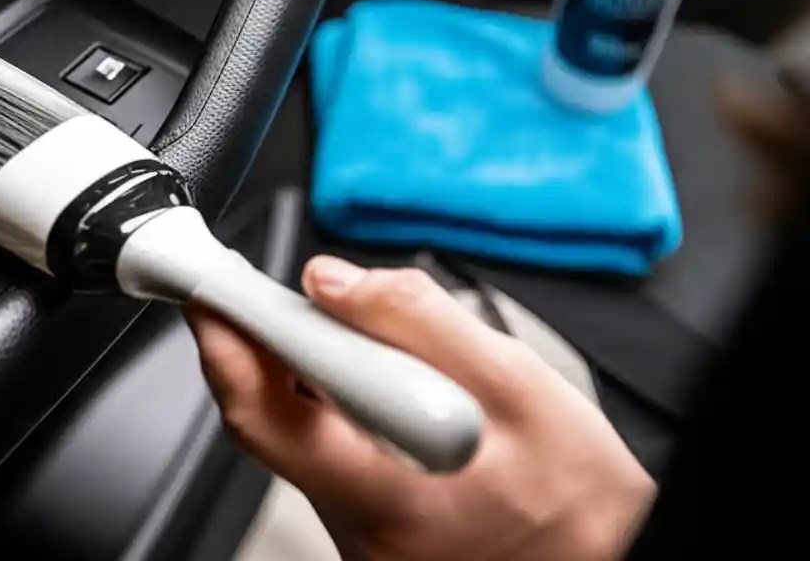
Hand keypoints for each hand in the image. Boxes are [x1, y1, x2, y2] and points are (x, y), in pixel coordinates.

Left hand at [186, 256, 654, 560]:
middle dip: (261, 345)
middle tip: (269, 290)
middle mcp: (355, 527)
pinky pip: (325, 455)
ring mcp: (357, 535)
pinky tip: (369, 376)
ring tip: (341, 328)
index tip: (207, 286)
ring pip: (299, 436)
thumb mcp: (521, 388)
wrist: (607, 558)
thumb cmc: (579, 499)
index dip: (223, 340)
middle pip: (269, 422)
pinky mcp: (368, 528)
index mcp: (385, 495)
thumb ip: (419, 323)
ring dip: (303, 373)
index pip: (260, 415)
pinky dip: (331, 404)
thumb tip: (329, 280)